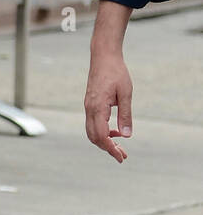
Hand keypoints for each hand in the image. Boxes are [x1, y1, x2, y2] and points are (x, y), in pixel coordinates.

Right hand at [84, 47, 132, 161]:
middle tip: (122, 155)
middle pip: (94, 137)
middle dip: (107, 148)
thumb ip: (125, 115)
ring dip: (104, 141)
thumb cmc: (116, 72)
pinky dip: (102, 132)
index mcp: (97, 107)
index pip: (102, 135)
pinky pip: (92, 124)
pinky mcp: (89, 104)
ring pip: (91, 132)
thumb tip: (127, 136)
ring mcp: (88, 107)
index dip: (111, 148)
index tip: (121, 157)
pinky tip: (115, 130)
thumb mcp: (125, 94)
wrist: (103, 56)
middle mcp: (89, 109)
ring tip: (119, 145)